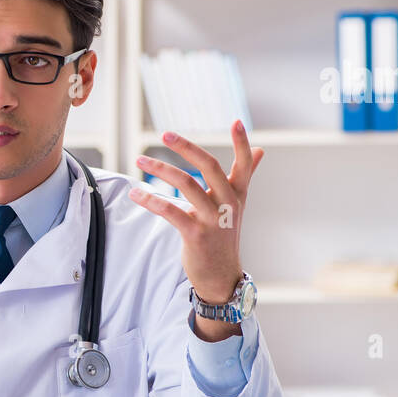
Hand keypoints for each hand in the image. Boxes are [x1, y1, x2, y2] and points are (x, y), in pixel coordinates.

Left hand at [129, 121, 263, 303]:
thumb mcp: (237, 205)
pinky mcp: (196, 234)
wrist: (221, 275)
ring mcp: (213, 219)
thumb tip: (261, 151)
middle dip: (187, 147)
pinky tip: (136, 193)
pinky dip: (150, 200)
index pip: (244, 164)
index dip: (241, 143)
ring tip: (140, 159)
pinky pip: (170, 211)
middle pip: (210, 166)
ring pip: (186, 184)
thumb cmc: (225, 235)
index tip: (236, 121)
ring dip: (160, 169)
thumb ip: (245, 176)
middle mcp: (228, 203)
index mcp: (238, 194)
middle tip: (166, 134)